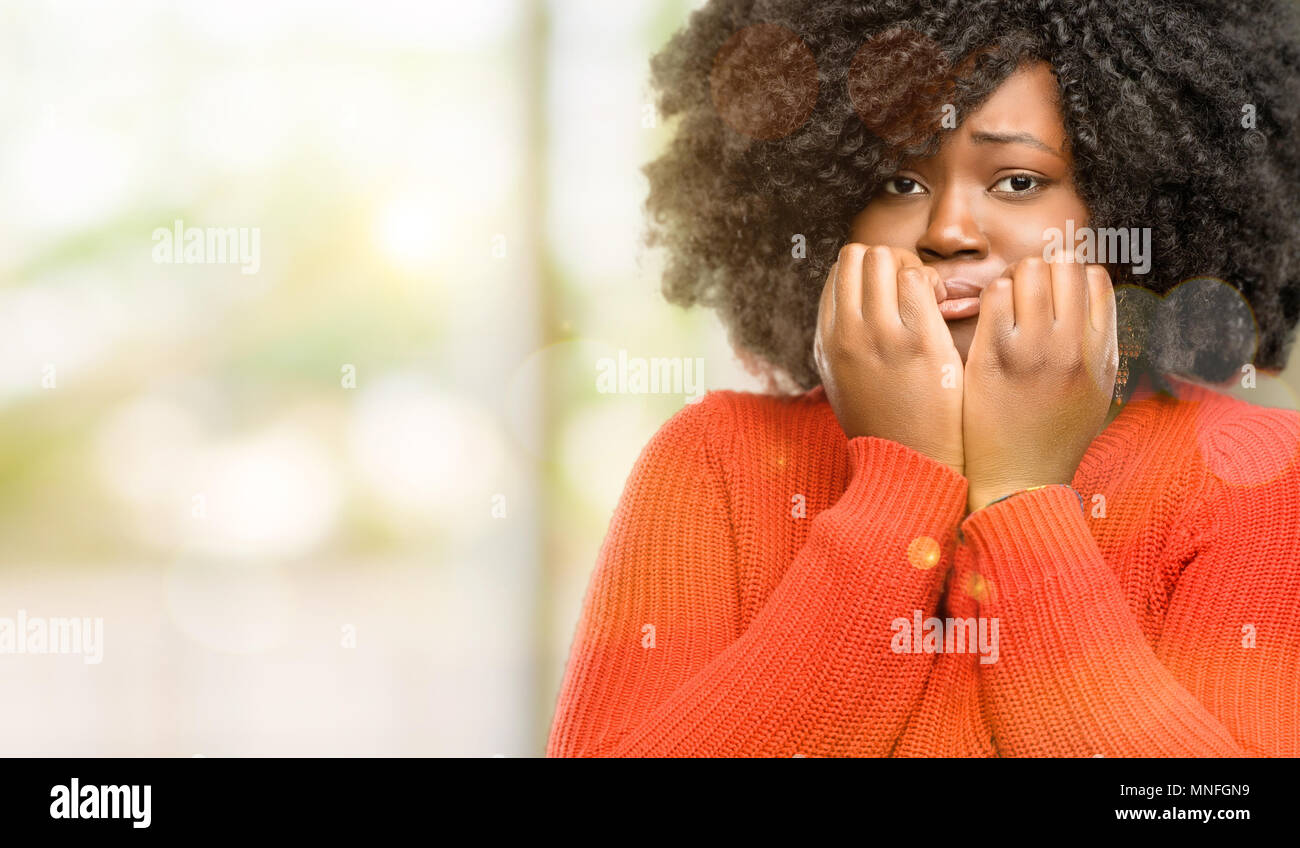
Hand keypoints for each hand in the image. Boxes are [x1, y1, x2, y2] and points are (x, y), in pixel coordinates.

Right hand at [815, 243, 964, 476]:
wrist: (909, 464)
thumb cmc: (885, 423)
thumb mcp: (844, 382)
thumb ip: (843, 342)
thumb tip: (851, 304)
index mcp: (827, 341)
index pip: (838, 273)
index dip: (868, 273)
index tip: (889, 296)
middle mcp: (845, 333)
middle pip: (857, 255)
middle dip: (888, 261)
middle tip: (910, 289)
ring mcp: (879, 335)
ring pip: (884, 257)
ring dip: (909, 266)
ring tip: (926, 297)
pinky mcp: (919, 341)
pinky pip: (916, 277)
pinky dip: (931, 281)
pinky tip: (941, 305)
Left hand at [962, 256, 1118, 513]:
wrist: (1018, 480)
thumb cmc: (1055, 435)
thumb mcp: (1097, 390)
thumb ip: (1100, 343)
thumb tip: (1096, 295)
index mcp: (1099, 352)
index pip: (1096, 278)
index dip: (1072, 275)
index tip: (1055, 290)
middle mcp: (1070, 346)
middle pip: (1063, 266)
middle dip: (1043, 268)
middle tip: (1027, 288)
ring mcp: (1030, 350)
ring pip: (1027, 271)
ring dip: (1014, 277)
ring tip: (1007, 299)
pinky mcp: (991, 357)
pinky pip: (994, 296)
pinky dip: (992, 295)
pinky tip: (989, 315)